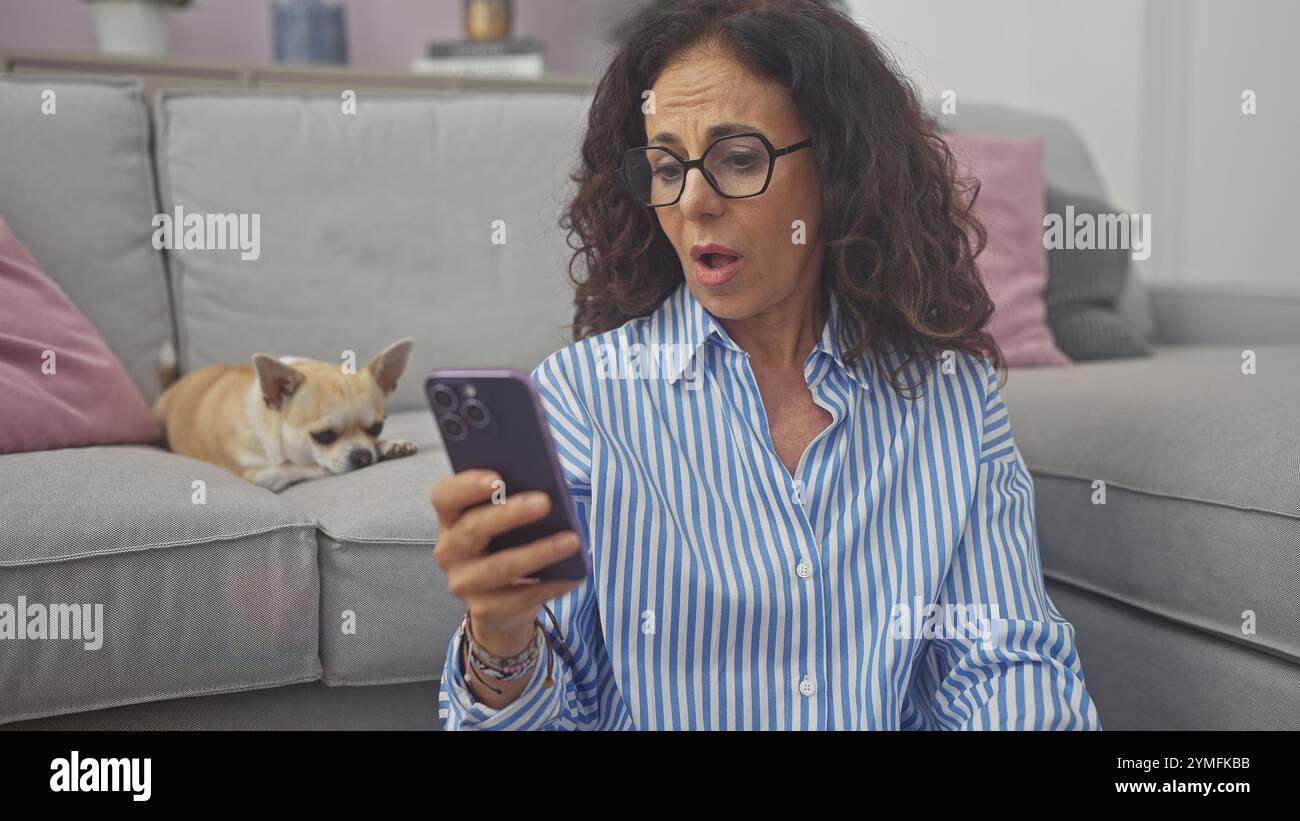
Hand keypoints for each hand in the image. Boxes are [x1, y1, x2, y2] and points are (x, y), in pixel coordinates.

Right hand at [432, 470, 582, 656]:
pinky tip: (573, 575)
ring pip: (500, 567)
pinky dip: (551, 585)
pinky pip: (521, 597)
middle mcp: (450, 550)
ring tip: (571, 540)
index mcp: (450, 518)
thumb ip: (514, 498)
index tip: (497, 478)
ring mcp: (465, 583)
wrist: (500, 602)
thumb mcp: (503, 520)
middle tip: (545, 502)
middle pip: (473, 529)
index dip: (467, 485)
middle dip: (511, 513)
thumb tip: (547, 485)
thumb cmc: (505, 544)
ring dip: (539, 552)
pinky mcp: (486, 610)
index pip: (445, 496)